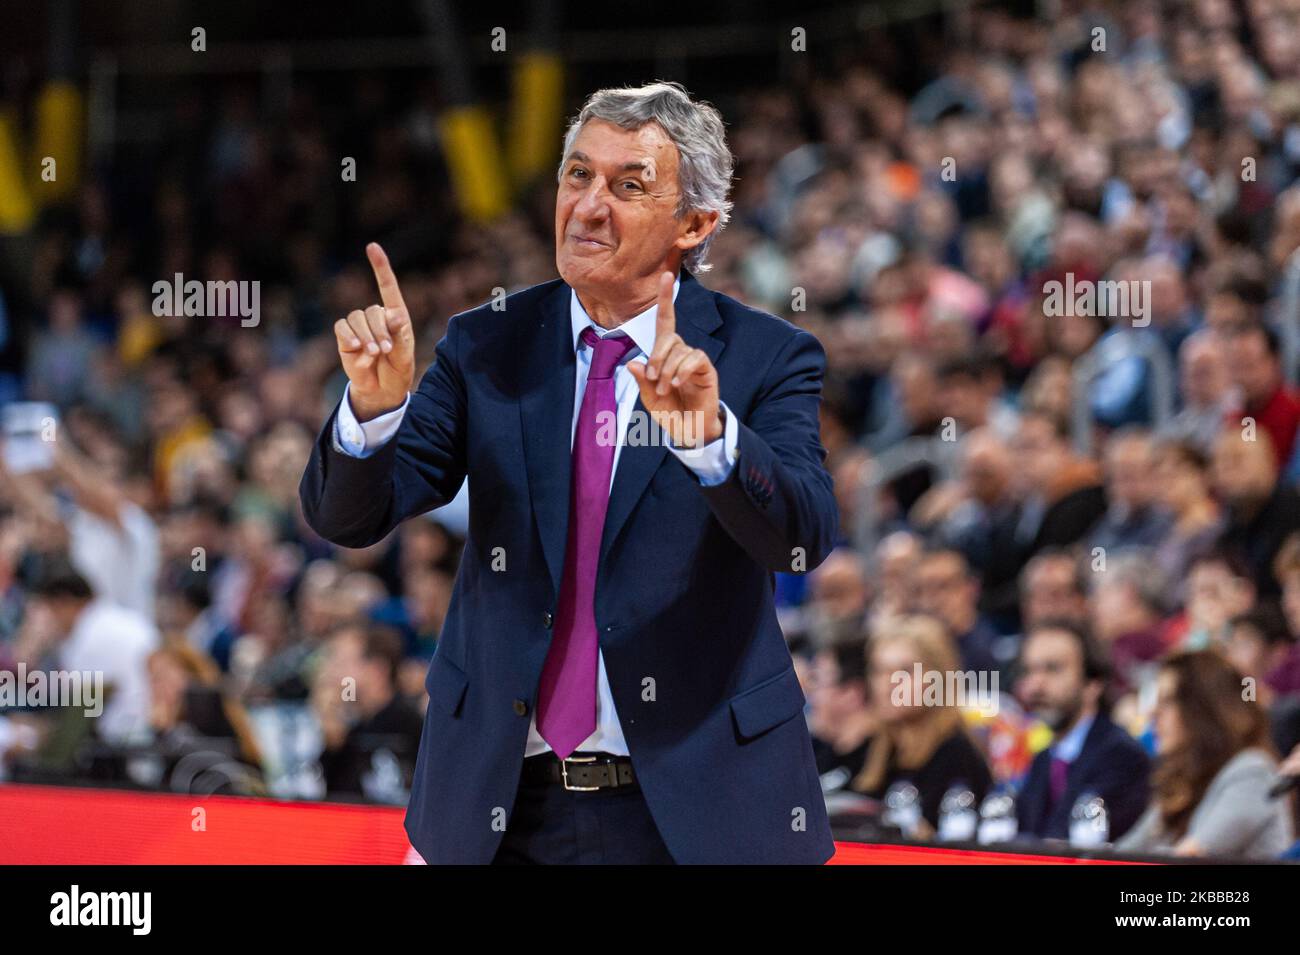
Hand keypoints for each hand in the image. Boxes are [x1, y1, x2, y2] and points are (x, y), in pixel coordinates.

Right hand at [335, 243, 415, 420]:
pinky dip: (349, 336)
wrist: (382, 391)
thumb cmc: (398, 371)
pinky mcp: (345, 337)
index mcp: (395, 316)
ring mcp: (359, 326)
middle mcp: (375, 317)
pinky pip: (342, 327)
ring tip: (374, 354)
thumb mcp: (405, 356)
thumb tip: (395, 317)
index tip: (372, 247)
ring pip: (356, 318)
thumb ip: (401, 337)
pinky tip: (356, 348)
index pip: (387, 286)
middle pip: (372, 311)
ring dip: (366, 336)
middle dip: (379, 331)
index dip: (380, 266)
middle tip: (386, 351)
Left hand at [627, 271, 722, 447]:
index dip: (666, 298)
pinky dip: (683, 371)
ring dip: (668, 371)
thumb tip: (635, 364)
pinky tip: (679, 384)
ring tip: (667, 390)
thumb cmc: (670, 412)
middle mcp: (681, 351)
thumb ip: (643, 381)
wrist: (689, 430)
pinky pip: (695, 359)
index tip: (666, 275)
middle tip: (653, 378)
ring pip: (679, 351)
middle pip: (668, 337)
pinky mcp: (706, 369)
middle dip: (657, 356)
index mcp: (665, 353)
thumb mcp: (650, 397)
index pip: (665, 320)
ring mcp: (694, 360)